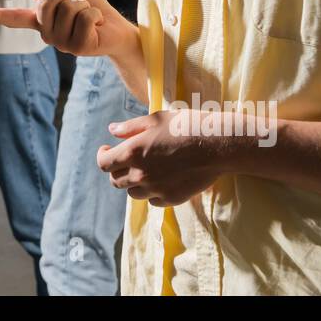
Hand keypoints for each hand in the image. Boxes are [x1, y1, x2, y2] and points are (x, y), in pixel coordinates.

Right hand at [0, 0, 136, 58]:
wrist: (118, 30)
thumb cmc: (95, 9)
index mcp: (43, 21)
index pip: (17, 18)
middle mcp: (48, 34)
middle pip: (44, 4)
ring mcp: (62, 44)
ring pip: (68, 8)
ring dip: (85, 5)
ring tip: (90, 16)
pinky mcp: (78, 48)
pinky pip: (84, 17)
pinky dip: (95, 14)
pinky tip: (97, 24)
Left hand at [96, 112, 221, 205]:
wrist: (217, 145)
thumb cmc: (185, 126)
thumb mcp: (155, 120)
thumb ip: (130, 128)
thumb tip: (112, 130)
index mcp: (132, 152)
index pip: (104, 163)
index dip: (103, 156)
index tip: (108, 149)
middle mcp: (140, 174)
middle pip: (115, 180)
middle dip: (117, 169)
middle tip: (128, 159)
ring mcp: (155, 189)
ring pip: (132, 193)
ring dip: (134, 182)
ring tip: (146, 169)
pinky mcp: (171, 199)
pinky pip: (152, 201)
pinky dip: (152, 192)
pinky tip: (161, 179)